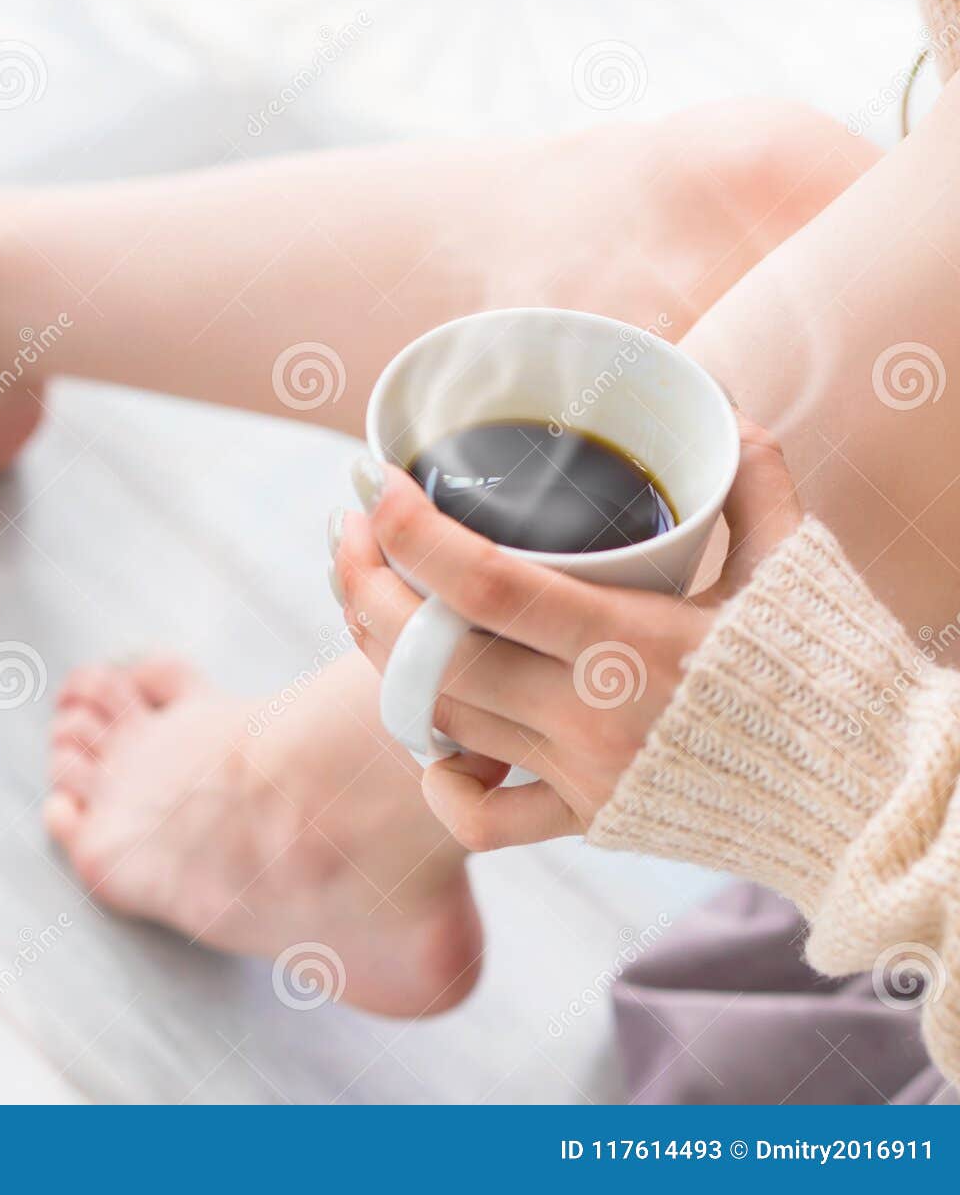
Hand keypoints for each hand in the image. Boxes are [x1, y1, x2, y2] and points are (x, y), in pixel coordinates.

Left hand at [330, 418, 801, 849]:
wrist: (869, 795)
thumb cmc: (830, 666)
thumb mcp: (796, 558)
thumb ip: (749, 472)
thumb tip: (709, 398)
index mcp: (634, 640)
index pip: (485, 585)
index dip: (411, 532)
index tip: (376, 483)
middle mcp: (591, 713)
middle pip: (428, 656)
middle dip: (363, 586)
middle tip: (348, 529)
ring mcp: (581, 773)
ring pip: (437, 718)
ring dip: (379, 654)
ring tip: (366, 592)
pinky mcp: (587, 818)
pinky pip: (483, 816)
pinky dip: (441, 778)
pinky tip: (432, 733)